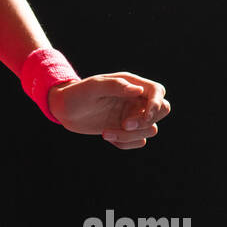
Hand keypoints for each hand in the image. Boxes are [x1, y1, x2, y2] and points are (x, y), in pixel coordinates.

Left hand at [47, 72, 169, 148]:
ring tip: (105, 133)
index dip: (156, 104)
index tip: (144, 116)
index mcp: (131, 84)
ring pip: (150, 129)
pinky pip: (138, 141)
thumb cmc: (77, 93)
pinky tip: (106, 136)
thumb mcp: (93, 87)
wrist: (64, 109)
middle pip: (162, 110)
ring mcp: (132, 115)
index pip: (157, 91)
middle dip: (147, 121)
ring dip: (130, 136)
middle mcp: (135, 99)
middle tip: (125, 124)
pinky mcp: (125, 130)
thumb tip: (138, 90)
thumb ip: (115, 86)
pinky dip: (125, 143)